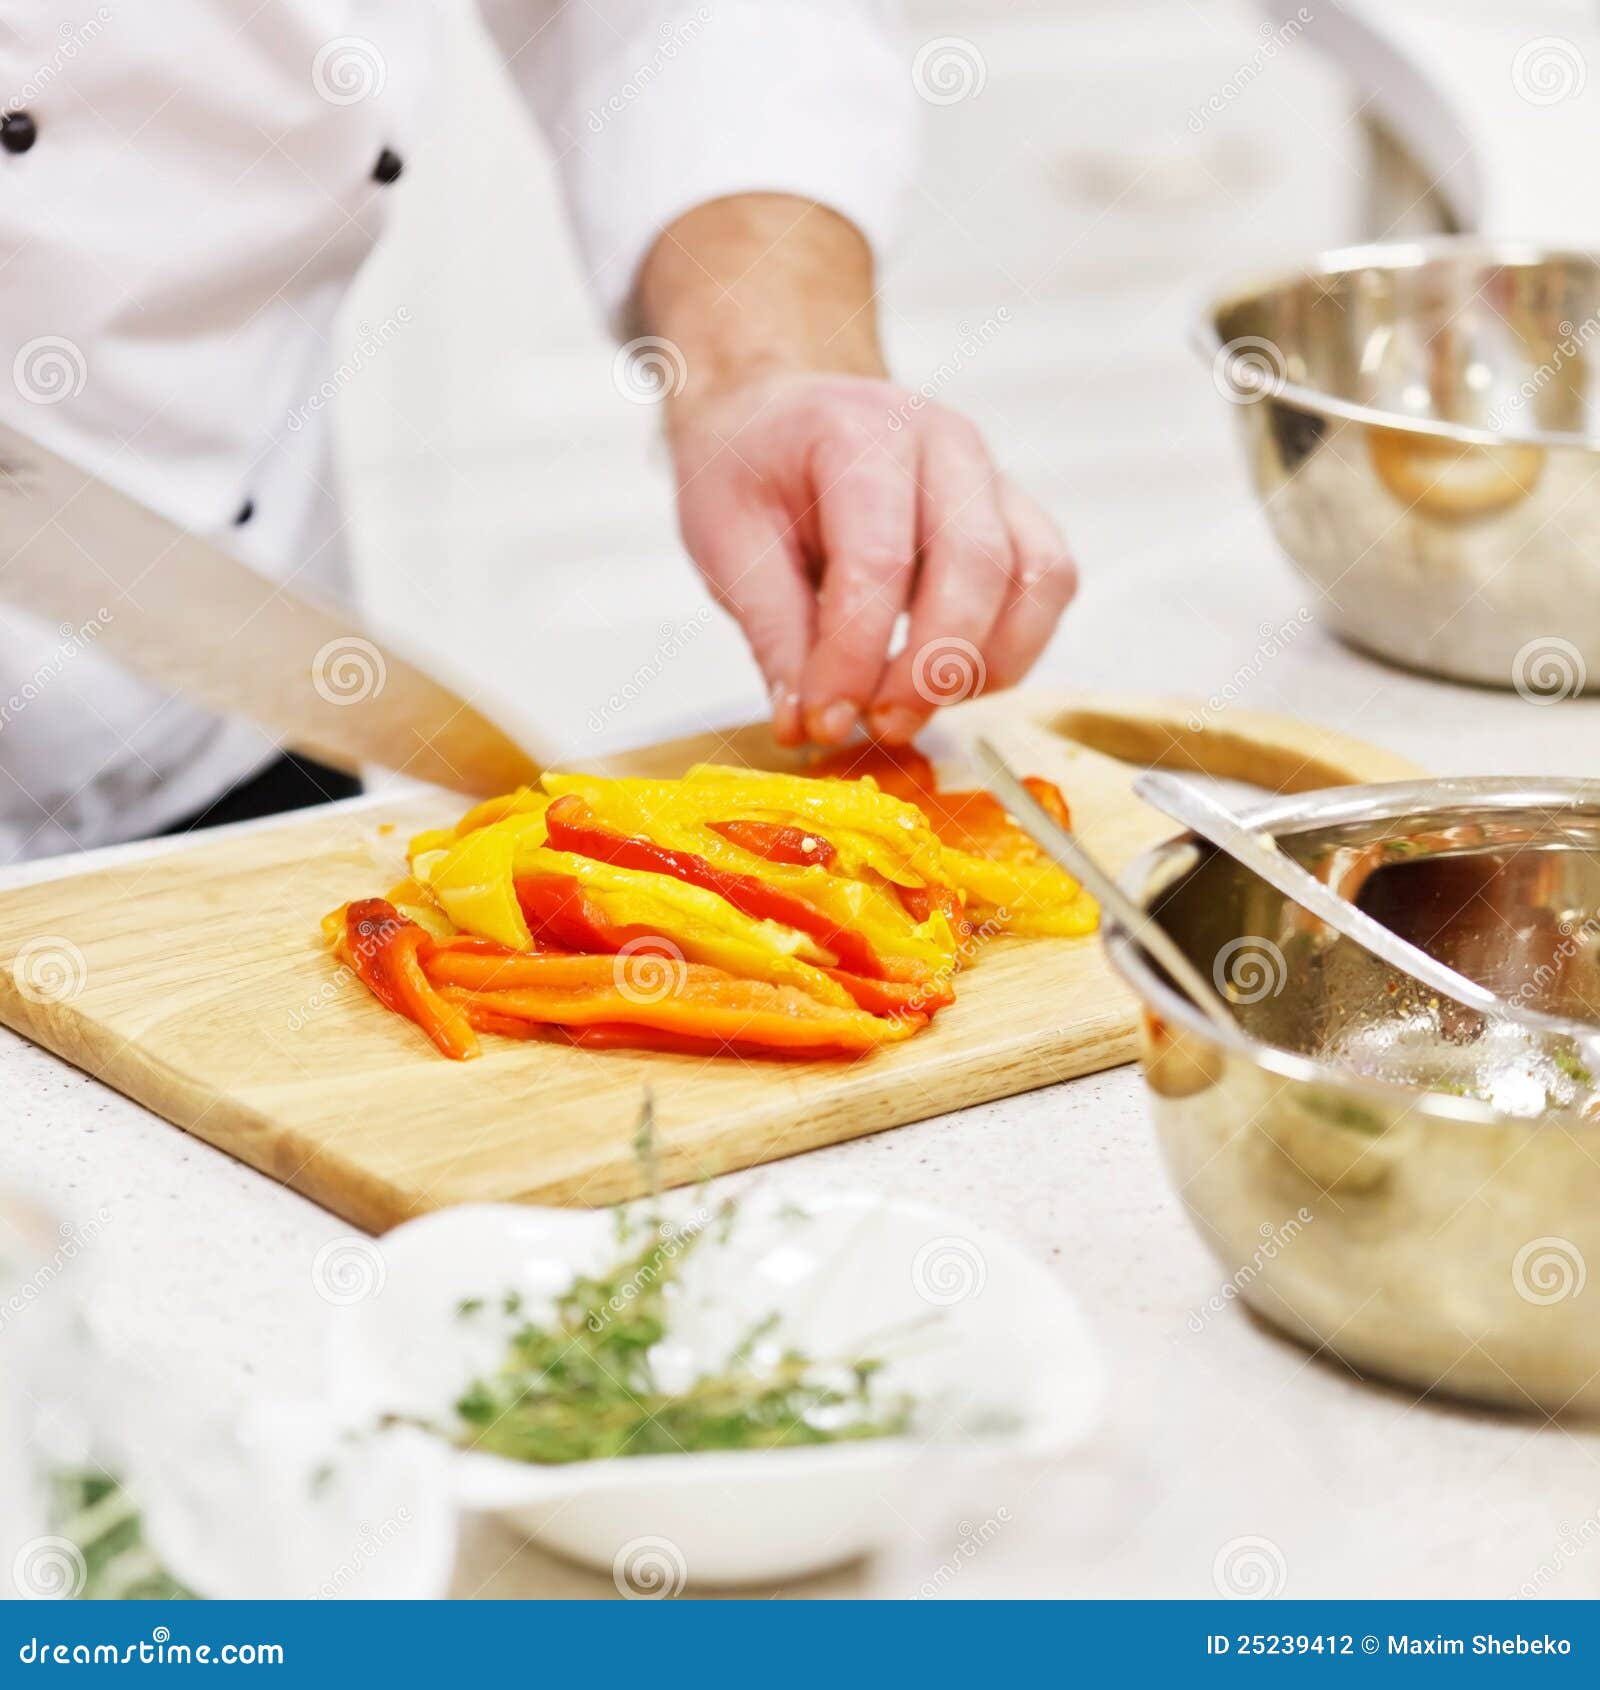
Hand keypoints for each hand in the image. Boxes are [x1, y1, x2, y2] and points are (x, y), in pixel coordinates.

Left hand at [669, 370, 1076, 746]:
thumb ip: (773, 633)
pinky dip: (1012, 647)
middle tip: (881, 727)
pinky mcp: (1016, 514)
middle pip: (976, 565)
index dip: (855, 656)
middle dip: (932, 669)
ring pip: (1036, 577)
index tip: (825, 720)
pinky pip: (1048, 584)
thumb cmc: (751, 468)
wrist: (780, 412)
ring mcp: (991, 474)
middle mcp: (943, 442)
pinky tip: (951, 680)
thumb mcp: (726, 542)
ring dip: (985, 665)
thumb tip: (807, 724)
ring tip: (914, 707)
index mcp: (859, 433)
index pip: (877, 559)